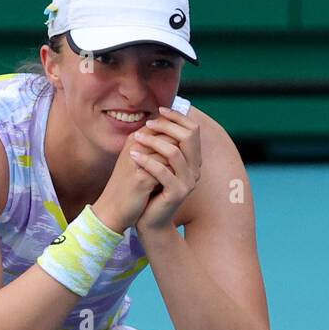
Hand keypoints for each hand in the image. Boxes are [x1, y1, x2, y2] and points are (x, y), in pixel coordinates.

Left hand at [130, 108, 201, 239]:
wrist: (149, 218)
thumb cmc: (150, 188)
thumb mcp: (156, 161)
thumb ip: (162, 143)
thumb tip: (159, 115)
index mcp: (193, 160)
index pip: (193, 130)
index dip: (178, 117)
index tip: (159, 111)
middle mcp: (195, 169)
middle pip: (188, 137)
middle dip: (166, 126)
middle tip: (146, 124)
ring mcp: (188, 182)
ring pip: (174, 152)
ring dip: (153, 141)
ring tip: (135, 139)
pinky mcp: (178, 193)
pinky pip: (163, 172)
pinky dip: (146, 161)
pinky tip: (133, 155)